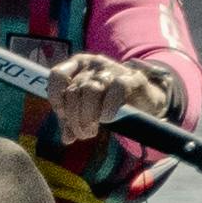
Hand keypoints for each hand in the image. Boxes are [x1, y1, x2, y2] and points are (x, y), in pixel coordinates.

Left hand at [47, 49, 180, 154]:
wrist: (145, 97)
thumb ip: (74, 120)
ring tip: (92, 131)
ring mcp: (112, 69)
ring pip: (91, 90)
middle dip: (74, 117)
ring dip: (88, 116)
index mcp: (79, 65)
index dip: (57, 98)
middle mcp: (94, 64)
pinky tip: (107, 119)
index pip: (58, 75)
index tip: (63, 116)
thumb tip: (66, 138)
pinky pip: (116, 90)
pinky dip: (108, 109)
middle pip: (74, 90)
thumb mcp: (88, 108)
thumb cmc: (110, 100)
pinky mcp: (131, 79)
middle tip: (82, 133)